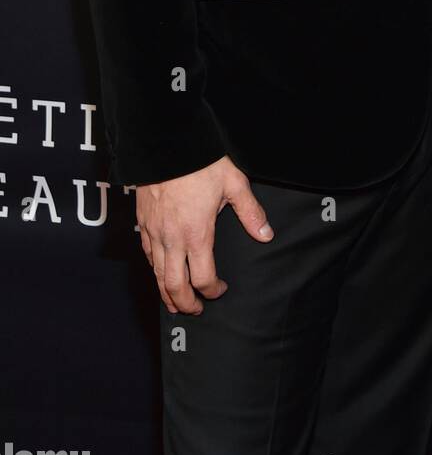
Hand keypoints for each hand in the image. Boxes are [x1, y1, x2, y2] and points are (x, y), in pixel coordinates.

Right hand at [135, 156, 273, 314]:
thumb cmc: (200, 163)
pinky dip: (154, 270)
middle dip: (185, 303)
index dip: (212, 290)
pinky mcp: (143, 223)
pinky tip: (160, 271)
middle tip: (194, 310)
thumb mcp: (234, 183)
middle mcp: (172, 239)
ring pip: (156, 274)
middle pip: (174, 285)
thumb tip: (265, 235)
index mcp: (197, 234)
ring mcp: (154, 232)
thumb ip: (250, 212)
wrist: (165, 144)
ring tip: (174, 303)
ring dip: (166, 292)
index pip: (202, 278)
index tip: (220, 290)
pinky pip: (147, 254)